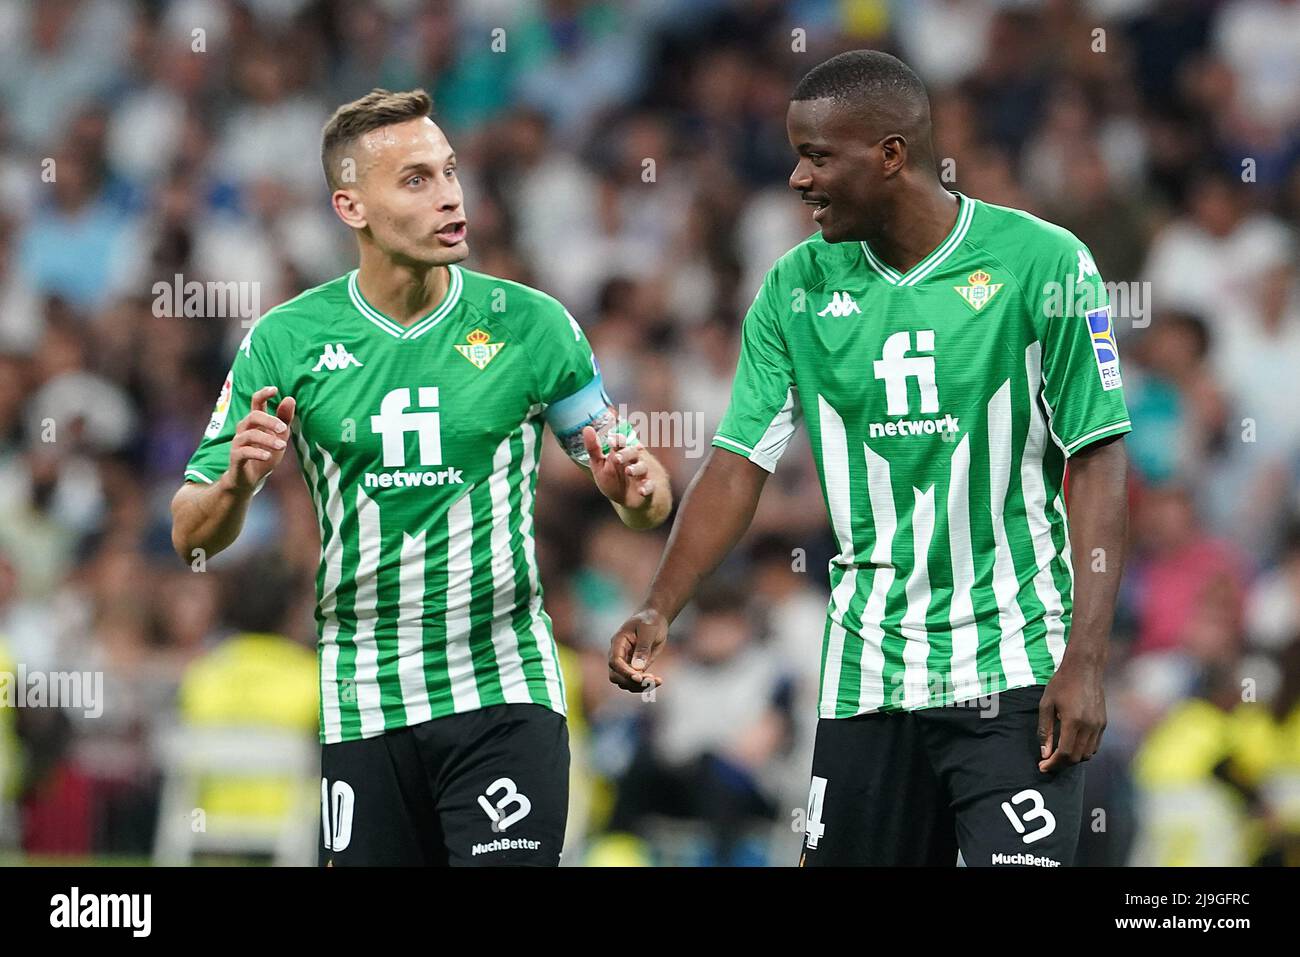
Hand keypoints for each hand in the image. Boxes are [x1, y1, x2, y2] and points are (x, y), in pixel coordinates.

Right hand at [226, 386, 295, 492]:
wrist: (250, 479)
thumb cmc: (265, 454)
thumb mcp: (279, 437)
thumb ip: (284, 419)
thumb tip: (290, 398)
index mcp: (255, 422)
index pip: (256, 402)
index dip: (263, 393)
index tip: (275, 389)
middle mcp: (244, 429)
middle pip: (253, 416)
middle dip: (269, 420)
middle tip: (284, 429)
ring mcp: (238, 443)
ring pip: (250, 435)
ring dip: (267, 439)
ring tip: (282, 446)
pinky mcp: (235, 457)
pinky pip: (243, 452)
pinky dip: (256, 452)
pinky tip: (267, 456)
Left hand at [583, 426, 654, 510]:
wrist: (630, 500)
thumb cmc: (614, 479)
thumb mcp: (599, 465)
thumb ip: (594, 448)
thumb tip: (587, 428)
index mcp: (621, 451)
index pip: (620, 441)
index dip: (617, 439)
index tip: (611, 440)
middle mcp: (634, 459)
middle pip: (632, 452)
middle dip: (625, 454)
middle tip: (617, 458)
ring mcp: (643, 473)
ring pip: (642, 467)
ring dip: (635, 469)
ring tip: (628, 471)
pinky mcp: (649, 486)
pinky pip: (650, 486)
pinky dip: (646, 488)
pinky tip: (641, 491)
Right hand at [608, 608, 667, 691]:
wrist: (655, 619)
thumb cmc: (650, 620)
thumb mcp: (648, 630)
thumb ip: (642, 648)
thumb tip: (637, 667)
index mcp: (618, 643)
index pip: (615, 662)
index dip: (624, 672)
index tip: (639, 677)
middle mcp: (619, 655)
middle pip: (616, 676)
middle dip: (631, 681)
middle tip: (650, 680)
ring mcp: (626, 662)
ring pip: (625, 682)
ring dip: (639, 686)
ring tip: (657, 681)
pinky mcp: (636, 668)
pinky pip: (636, 681)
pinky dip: (645, 685)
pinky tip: (659, 681)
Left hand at [1037, 658, 1106, 772]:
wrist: (1084, 668)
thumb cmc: (1061, 683)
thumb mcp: (1046, 704)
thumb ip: (1044, 730)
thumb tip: (1044, 753)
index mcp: (1073, 721)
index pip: (1065, 753)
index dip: (1053, 763)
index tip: (1042, 767)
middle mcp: (1089, 726)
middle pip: (1077, 757)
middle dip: (1061, 764)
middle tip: (1048, 763)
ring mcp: (1099, 725)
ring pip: (1088, 754)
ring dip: (1073, 758)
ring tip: (1058, 756)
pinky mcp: (1103, 723)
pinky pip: (1095, 745)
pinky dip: (1083, 750)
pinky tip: (1072, 746)